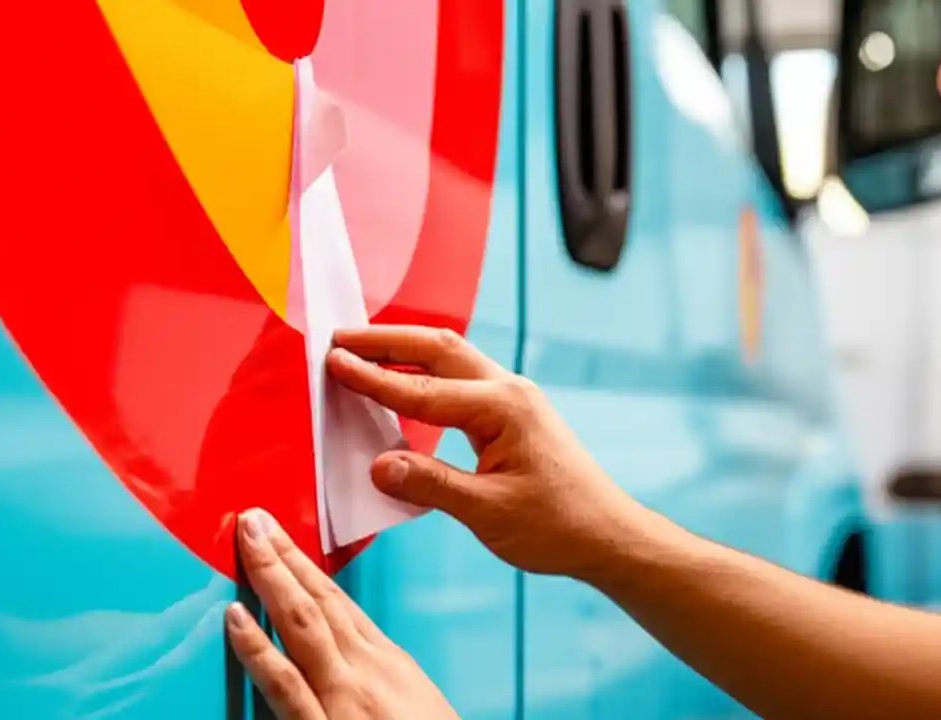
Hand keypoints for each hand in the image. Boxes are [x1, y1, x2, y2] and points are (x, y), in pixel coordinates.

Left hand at [226, 509, 458, 719]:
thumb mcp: (418, 704)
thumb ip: (382, 676)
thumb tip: (352, 658)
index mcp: (390, 663)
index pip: (341, 603)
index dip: (308, 566)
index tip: (284, 537)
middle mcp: (367, 671)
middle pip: (318, 600)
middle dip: (284, 556)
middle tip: (254, 519)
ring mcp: (344, 698)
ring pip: (301, 625)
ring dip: (271, 578)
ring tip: (244, 543)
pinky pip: (284, 685)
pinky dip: (256, 648)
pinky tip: (235, 619)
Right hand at [328, 326, 657, 581]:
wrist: (608, 535)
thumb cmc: (558, 526)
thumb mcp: (490, 513)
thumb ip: (431, 485)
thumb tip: (378, 465)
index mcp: (502, 408)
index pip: (422, 390)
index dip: (372, 378)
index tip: (332, 362)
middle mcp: (508, 391)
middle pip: (437, 349)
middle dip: (384, 341)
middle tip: (338, 338)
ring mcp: (512, 398)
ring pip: (449, 357)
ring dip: (403, 350)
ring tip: (360, 350)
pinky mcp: (511, 412)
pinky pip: (459, 378)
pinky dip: (423, 372)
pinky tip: (403, 382)